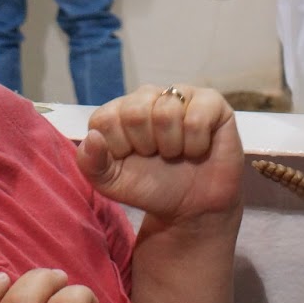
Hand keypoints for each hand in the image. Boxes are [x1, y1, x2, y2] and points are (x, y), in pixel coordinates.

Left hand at [76, 85, 242, 227]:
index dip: (119, 147)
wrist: (194, 207)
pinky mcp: (212, 102)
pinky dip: (196, 144)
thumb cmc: (152, 188)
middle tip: (157, 156)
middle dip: (146, 146)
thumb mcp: (112, 183)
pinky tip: (198, 148)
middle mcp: (149, 97)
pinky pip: (197, 117)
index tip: (131, 158)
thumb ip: (91, 163)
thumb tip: (93, 138)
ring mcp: (181, 95)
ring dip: (172, 146)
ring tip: (177, 153)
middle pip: (135, 112)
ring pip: (166, 113)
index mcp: (120, 111)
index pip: (105, 119)